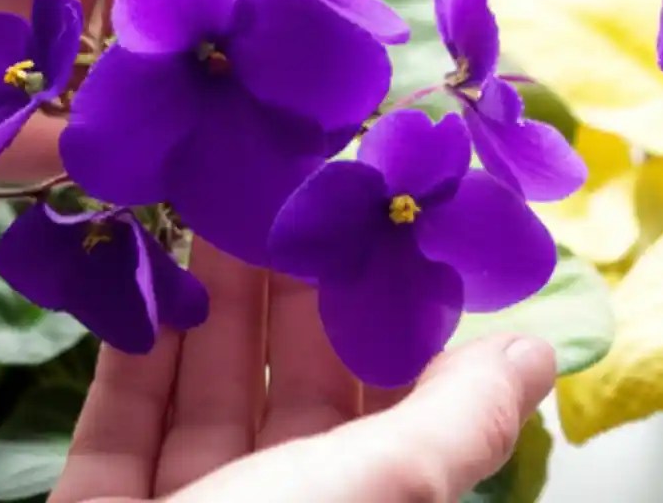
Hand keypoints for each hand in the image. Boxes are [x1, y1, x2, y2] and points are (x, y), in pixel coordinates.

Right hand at [51, 242, 556, 502]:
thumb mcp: (381, 491)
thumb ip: (460, 421)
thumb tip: (540, 356)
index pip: (389, 396)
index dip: (382, 310)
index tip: (373, 224)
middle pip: (293, 382)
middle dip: (289, 287)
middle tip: (283, 190)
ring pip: (207, 389)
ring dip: (210, 300)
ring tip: (213, 205)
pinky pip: (122, 420)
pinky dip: (134, 348)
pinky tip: (144, 272)